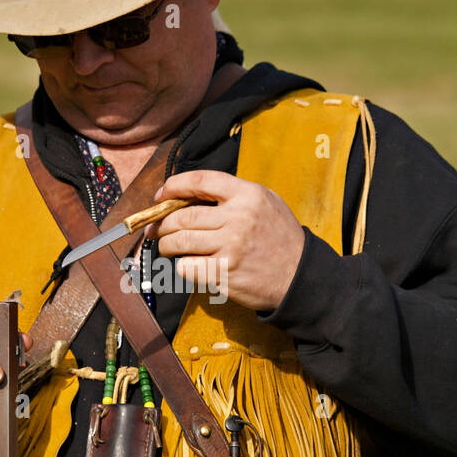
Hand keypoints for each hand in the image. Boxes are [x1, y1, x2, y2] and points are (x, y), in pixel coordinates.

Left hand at [149, 171, 305, 311]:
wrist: (299, 276)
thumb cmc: (280, 238)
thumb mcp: (266, 203)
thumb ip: (234, 195)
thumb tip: (190, 196)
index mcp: (247, 194)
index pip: (200, 181)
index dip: (173, 186)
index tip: (162, 196)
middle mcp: (238, 217)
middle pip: (183, 216)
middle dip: (162, 223)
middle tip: (157, 230)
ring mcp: (230, 246)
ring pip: (179, 241)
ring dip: (166, 245)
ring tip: (167, 247)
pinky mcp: (225, 273)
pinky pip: (187, 267)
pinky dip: (182, 266)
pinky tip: (188, 265)